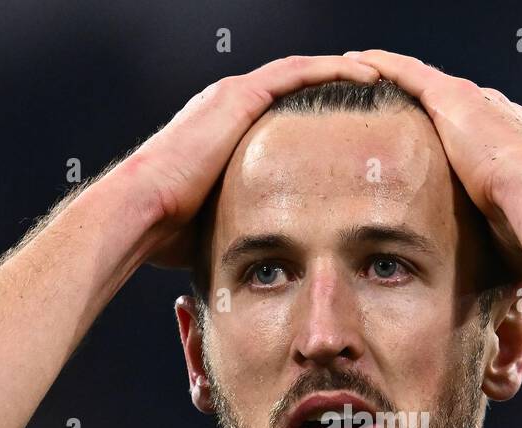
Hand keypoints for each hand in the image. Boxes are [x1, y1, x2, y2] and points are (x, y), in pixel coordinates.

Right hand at [124, 54, 380, 268]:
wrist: (142, 212)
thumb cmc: (168, 231)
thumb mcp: (215, 225)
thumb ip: (239, 227)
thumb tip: (257, 263)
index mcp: (223, 133)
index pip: (278, 114)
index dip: (314, 115)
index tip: (347, 127)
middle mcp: (227, 106)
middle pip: (292, 87)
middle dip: (332, 88)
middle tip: (373, 94)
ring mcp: (232, 97)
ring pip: (299, 72)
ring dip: (339, 71)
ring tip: (378, 76)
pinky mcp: (239, 96)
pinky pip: (296, 73)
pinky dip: (331, 69)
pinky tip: (364, 73)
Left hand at [345, 50, 521, 280]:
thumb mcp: (514, 238)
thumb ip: (503, 247)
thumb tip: (507, 292)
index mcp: (510, 146)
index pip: (474, 134)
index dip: (451, 136)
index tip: (433, 144)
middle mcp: (493, 114)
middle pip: (448, 102)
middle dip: (422, 101)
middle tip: (391, 105)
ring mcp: (473, 102)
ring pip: (423, 80)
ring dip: (393, 75)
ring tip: (362, 73)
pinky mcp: (451, 97)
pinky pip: (407, 73)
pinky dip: (381, 65)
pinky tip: (355, 63)